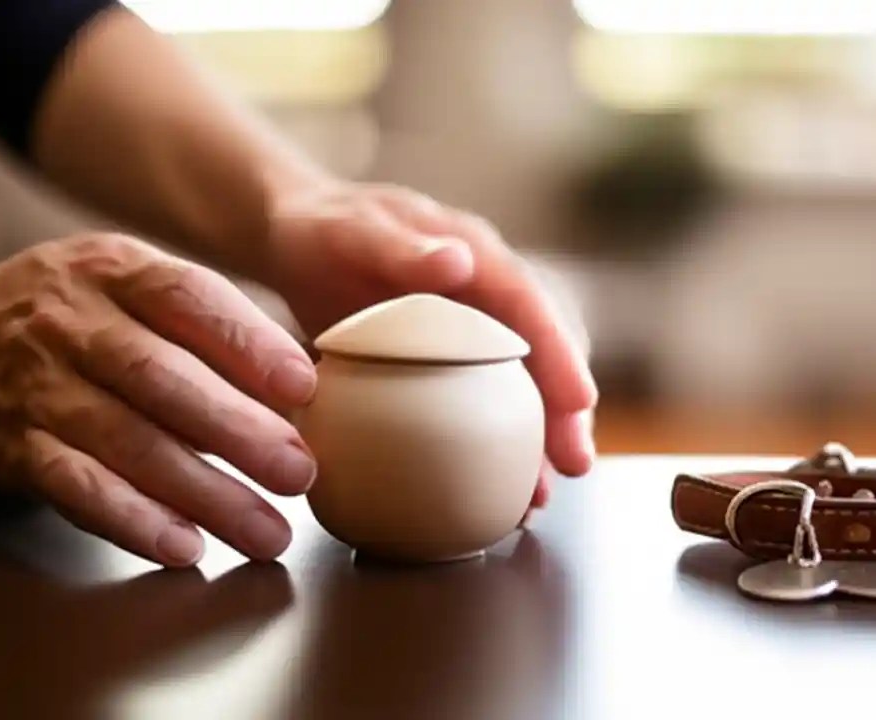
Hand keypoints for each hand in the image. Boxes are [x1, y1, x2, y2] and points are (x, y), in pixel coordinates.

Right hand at [0, 234, 318, 565]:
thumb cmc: (76, 318)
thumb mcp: (131, 290)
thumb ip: (208, 326)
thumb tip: (306, 388)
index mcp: (116, 271)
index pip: (188, 297)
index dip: (248, 342)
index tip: (305, 385)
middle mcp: (73, 323)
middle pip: (160, 377)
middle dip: (237, 430)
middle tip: (301, 473)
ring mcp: (37, 385)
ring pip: (126, 441)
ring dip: (203, 493)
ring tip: (265, 531)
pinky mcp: (11, 446)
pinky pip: (73, 486)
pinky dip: (131, 519)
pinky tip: (184, 545)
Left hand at [263, 182, 598, 509]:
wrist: (297, 239)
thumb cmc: (324, 230)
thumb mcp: (354, 232)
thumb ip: (404, 247)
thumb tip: (461, 261)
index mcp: (477, 258)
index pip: (531, 305)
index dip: (560, 352)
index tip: (579, 400)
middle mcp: (487, 297)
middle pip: (543, 355)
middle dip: (565, 411)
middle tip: (576, 464)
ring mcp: (471, 333)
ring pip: (520, 387)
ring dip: (535, 441)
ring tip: (540, 497)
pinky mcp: (448, 365)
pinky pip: (481, 405)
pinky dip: (491, 447)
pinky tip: (489, 492)